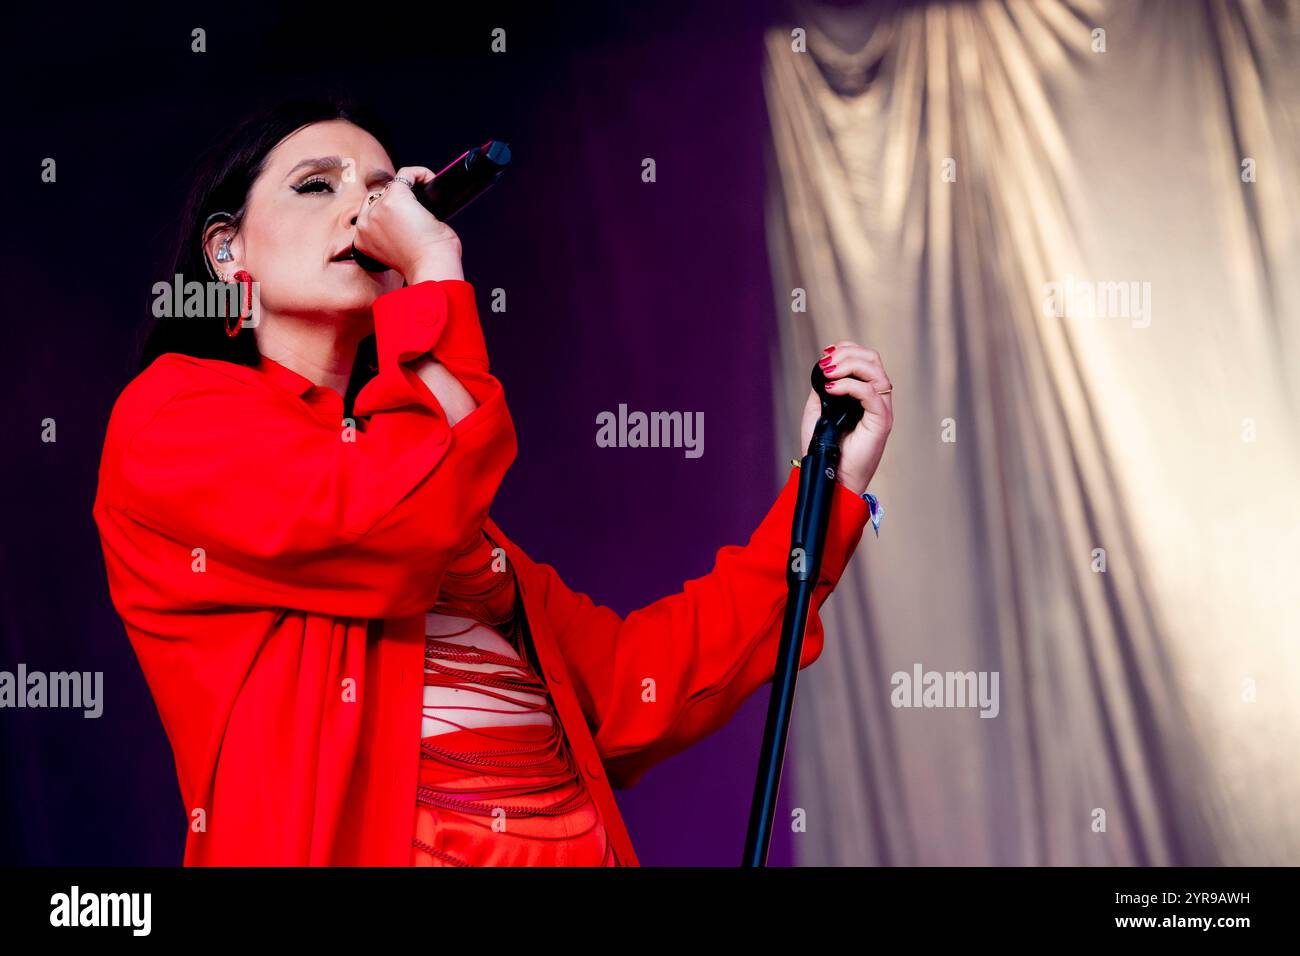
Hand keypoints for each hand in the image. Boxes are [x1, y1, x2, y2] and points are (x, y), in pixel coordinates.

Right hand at [354, 165, 463, 282]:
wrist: (432, 268)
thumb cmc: (424, 265)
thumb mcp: (400, 251)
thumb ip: (393, 232)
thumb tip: (407, 215)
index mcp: (362, 240)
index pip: (371, 213)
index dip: (390, 211)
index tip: (408, 216)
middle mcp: (365, 224)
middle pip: (379, 197)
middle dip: (399, 200)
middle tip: (419, 209)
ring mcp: (378, 210)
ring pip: (392, 186)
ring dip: (410, 188)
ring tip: (428, 197)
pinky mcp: (395, 198)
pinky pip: (406, 174)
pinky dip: (421, 174)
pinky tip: (431, 182)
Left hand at [799, 342, 893, 494]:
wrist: (830, 474)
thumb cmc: (825, 447)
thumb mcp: (818, 409)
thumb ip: (823, 388)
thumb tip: (823, 368)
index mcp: (864, 394)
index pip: (865, 359)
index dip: (847, 349)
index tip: (826, 353)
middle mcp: (876, 399)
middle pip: (873, 360)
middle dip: (847, 354)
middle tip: (826, 364)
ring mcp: (881, 409)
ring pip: (875, 371)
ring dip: (849, 365)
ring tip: (828, 373)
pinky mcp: (881, 421)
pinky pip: (870, 393)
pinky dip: (850, 385)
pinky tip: (832, 388)